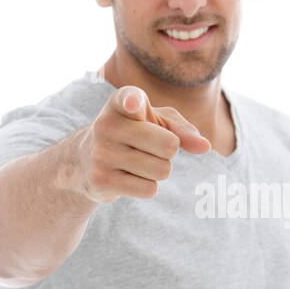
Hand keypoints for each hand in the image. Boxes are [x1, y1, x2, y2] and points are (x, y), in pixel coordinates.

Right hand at [72, 84, 209, 203]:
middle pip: (168, 146)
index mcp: (120, 104)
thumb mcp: (157, 123)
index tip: (134, 104)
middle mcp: (106, 125)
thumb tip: (204, 146)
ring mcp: (101, 154)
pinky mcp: (101, 181)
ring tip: (137, 162)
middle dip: (170, 151)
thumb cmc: (133, 134)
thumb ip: (182, 129)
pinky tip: (128, 177)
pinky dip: (147, 187)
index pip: (129, 99)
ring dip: (159, 170)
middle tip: (149, 148)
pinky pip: (149, 189)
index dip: (134, 102)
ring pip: (162, 171)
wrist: (84, 161)